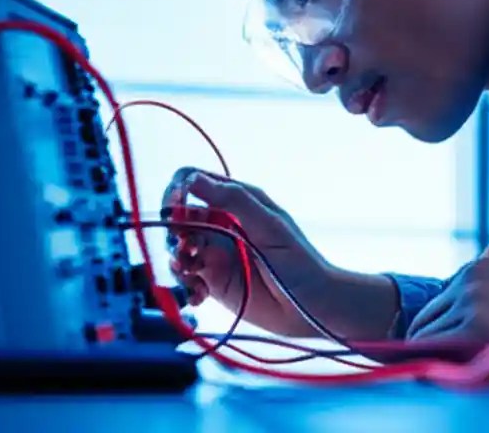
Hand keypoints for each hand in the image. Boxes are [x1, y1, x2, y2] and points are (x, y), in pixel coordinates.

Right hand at [165, 168, 335, 335]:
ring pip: (178, 249)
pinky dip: (185, 285)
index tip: (176, 207)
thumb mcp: (269, 225)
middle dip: (175, 231)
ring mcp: (214, 254)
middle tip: (186, 249)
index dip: (178, 191)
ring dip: (177, 260)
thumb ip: (233, 200)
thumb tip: (192, 179)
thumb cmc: (300, 262)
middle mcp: (219, 225)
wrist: (313, 308)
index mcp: (234, 202)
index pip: (193, 183)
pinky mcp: (212, 282)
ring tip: (191, 274)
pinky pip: (185, 278)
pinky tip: (199, 295)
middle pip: (178, 218)